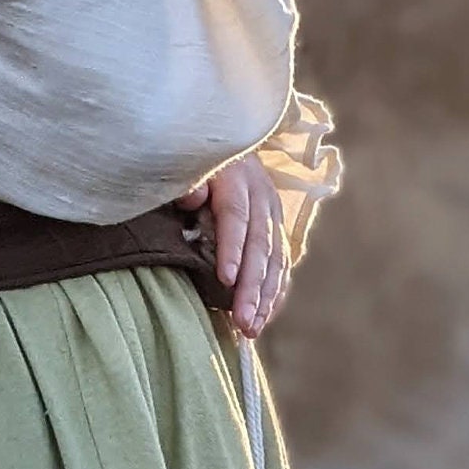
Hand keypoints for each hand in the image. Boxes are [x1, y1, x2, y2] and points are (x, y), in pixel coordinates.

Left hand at [175, 154, 290, 337]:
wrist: (229, 139)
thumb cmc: (197, 159)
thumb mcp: (187, 161)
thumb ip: (186, 179)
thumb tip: (190, 198)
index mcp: (237, 180)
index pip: (236, 217)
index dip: (232, 249)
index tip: (224, 280)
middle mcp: (262, 198)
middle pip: (260, 246)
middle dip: (252, 287)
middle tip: (242, 320)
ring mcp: (274, 215)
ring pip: (275, 260)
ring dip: (265, 297)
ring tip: (251, 328)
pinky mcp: (278, 230)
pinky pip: (282, 265)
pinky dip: (275, 293)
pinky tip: (265, 317)